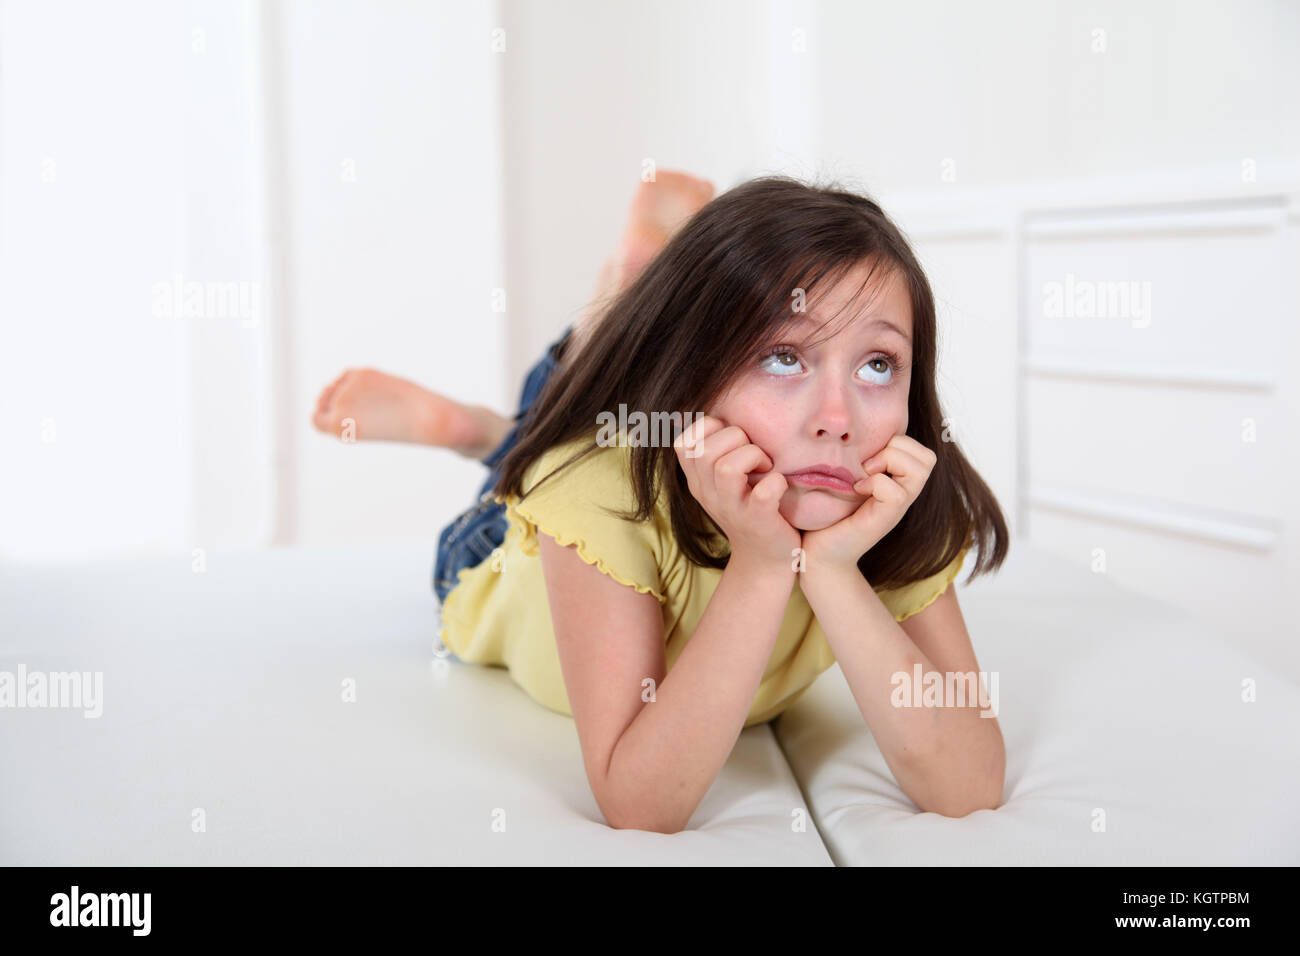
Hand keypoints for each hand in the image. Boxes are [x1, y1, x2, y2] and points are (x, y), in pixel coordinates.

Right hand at [673, 415, 800, 570]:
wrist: (765, 560)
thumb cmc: (750, 508)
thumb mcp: (723, 480)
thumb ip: (716, 449)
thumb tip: (705, 406)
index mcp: (698, 480)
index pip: (683, 442)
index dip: (710, 428)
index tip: (733, 440)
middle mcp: (708, 494)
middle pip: (705, 450)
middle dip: (736, 440)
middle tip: (756, 456)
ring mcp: (731, 510)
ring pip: (726, 467)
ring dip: (753, 457)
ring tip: (766, 468)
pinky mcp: (757, 522)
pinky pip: (762, 494)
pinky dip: (775, 483)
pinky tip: (779, 486)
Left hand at [799, 434, 936, 574]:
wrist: (817, 551)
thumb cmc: (825, 512)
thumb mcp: (844, 476)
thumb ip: (856, 456)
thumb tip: (848, 424)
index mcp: (897, 480)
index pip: (921, 449)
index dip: (897, 442)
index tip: (867, 456)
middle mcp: (904, 493)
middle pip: (927, 456)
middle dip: (897, 448)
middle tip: (868, 465)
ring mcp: (898, 507)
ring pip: (921, 468)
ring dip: (890, 461)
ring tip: (865, 474)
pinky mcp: (886, 519)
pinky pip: (896, 491)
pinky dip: (875, 484)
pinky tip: (857, 491)